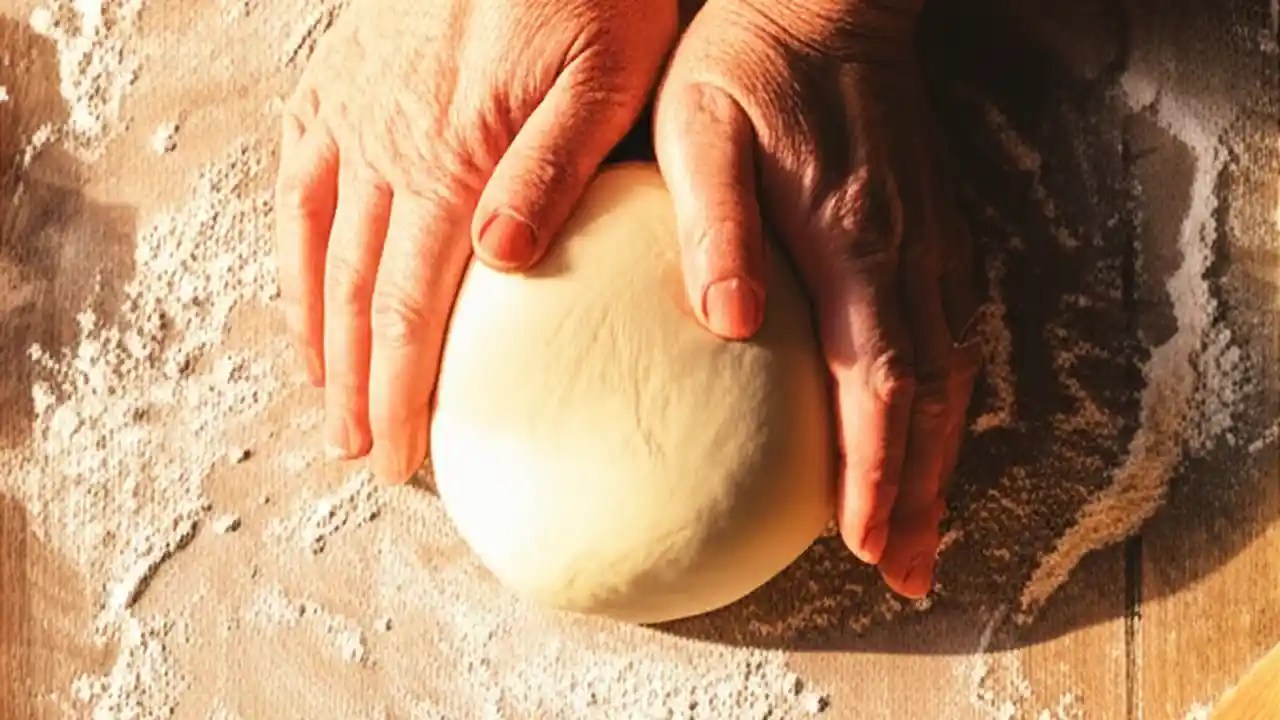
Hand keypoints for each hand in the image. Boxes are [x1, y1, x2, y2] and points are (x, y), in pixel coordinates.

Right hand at [275, 0, 676, 481]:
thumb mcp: (605, 73)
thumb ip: (555, 167)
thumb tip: (500, 259)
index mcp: (452, 158)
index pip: (412, 308)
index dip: (402, 391)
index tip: (401, 457)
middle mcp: (383, 145)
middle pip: (360, 295)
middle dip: (360, 385)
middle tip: (362, 454)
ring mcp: (349, 113)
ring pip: (320, 250)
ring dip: (319, 336)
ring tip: (326, 403)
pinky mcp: (334, 83)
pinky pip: (297, 184)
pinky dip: (294, 254)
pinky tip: (302, 297)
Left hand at [655, 0, 981, 596]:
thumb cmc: (746, 63)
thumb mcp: (701, 128)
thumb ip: (714, 225)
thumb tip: (727, 323)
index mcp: (851, 239)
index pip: (878, 379)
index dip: (876, 468)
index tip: (864, 538)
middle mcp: (906, 253)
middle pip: (927, 398)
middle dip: (916, 491)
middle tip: (902, 568)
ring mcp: (928, 243)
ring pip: (948, 375)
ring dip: (936, 460)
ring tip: (919, 531)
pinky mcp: (928, 232)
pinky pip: (947, 336)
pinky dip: (940, 404)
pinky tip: (922, 436)